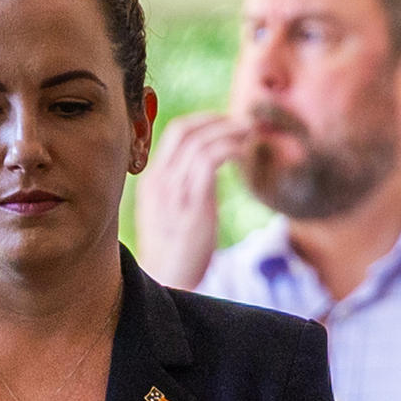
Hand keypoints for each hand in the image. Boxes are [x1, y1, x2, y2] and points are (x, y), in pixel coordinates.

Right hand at [135, 110, 244, 289]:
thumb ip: (179, 190)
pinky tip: (244, 153)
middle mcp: (159, 180)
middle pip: (184, 130)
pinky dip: (230, 149)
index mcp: (151, 180)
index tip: (223, 124)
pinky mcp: (193, 204)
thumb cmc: (173, 252)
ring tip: (249, 133)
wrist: (167, 281)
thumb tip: (202, 173)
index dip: (201, 121)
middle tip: (240, 123)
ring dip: (229, 132)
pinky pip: (210, 161)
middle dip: (215, 119)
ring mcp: (174, 191)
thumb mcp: (168, 214)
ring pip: (200, 142)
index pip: (172, 134)